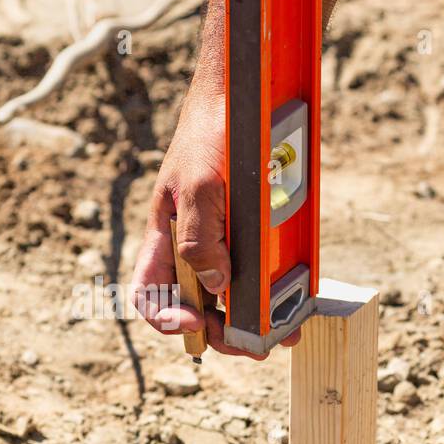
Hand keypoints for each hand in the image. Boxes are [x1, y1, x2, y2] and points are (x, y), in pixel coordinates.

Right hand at [130, 78, 298, 359]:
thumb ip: (200, 241)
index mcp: (165, 240)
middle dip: (221, 333)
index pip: (150, 296)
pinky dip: (272, 295)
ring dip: (252, 322)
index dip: (166, 320)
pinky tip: (294, 303)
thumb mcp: (200, 187)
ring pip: (229, 299)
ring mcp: (221, 243)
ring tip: (281, 334)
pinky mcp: (250, 235)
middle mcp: (190, 249)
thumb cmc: (209, 135)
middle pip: (195, 308)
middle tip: (253, 345)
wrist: (242, 97)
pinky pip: (257, 274)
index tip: (196, 325)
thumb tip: (215, 289)